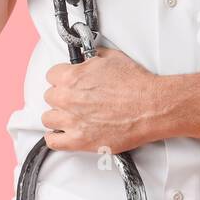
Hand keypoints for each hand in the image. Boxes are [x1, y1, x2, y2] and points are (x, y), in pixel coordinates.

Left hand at [41, 47, 158, 154]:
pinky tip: (63, 133)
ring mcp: (72, 121)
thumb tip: (87, 59)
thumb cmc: (136, 84)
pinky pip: (53, 141)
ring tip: (70, 116)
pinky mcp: (81, 141)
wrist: (151, 106)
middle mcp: (68, 99)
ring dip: (58, 116)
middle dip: (61, 96)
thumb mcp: (111, 58)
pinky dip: (56, 138)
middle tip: (74, 98)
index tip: (68, 82)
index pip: (51, 75)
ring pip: (48, 119)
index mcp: (71, 77)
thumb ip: (91, 58)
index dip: (61, 78)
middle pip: (49, 97)